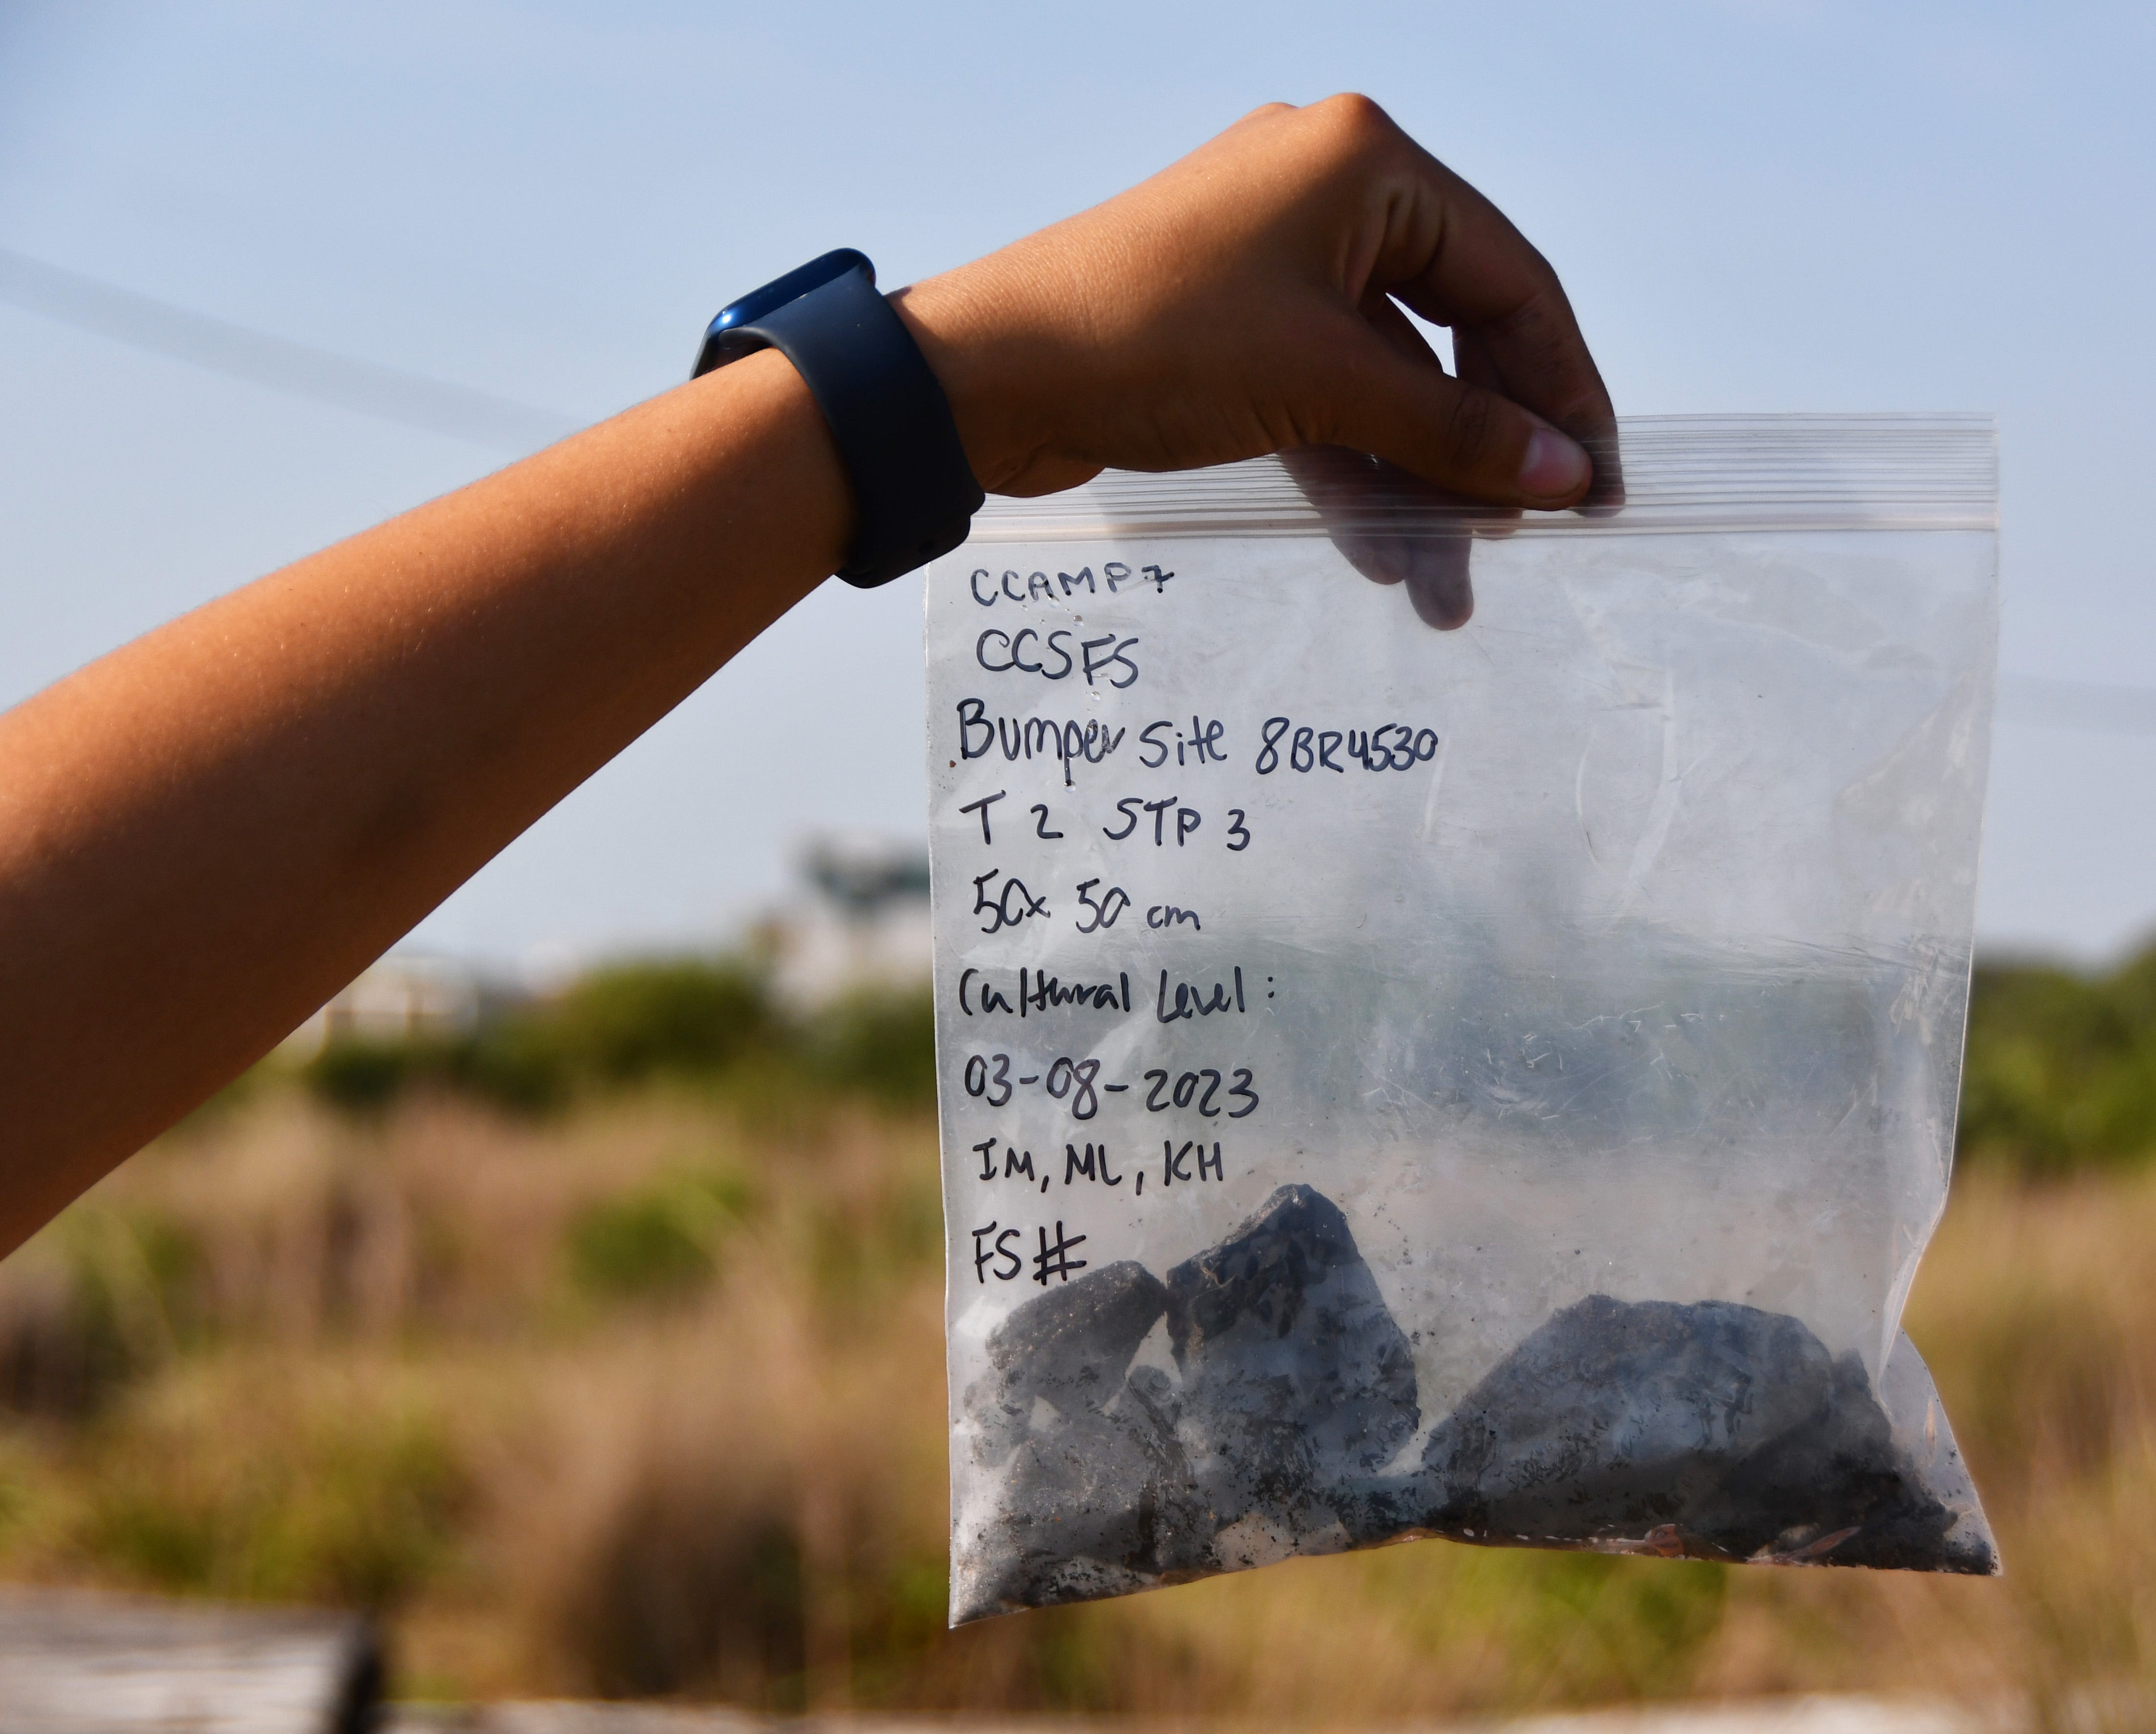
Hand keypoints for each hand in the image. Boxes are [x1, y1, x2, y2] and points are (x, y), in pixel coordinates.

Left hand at [893, 95, 1619, 520]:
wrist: (984, 377)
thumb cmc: (1147, 342)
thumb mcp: (1325, 388)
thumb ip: (1455, 431)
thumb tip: (1562, 475)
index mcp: (1365, 162)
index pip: (1510, 279)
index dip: (1563, 388)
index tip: (1597, 484)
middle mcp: (1326, 192)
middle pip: (1453, 331)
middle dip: (1484, 449)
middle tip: (1526, 543)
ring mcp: (1275, 259)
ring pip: (1386, 379)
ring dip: (1420, 481)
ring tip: (1447, 590)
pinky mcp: (1233, 325)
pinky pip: (1324, 398)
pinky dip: (1354, 469)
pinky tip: (1383, 555)